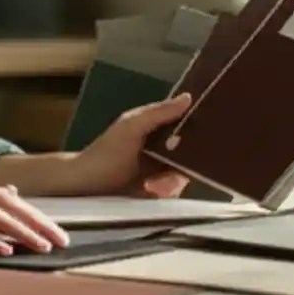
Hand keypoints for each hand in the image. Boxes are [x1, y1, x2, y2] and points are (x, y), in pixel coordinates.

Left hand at [71, 93, 192, 197]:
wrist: (83, 185)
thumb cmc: (106, 152)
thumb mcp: (132, 126)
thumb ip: (159, 112)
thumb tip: (189, 98)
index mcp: (156, 130)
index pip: (186, 126)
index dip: (199, 128)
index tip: (210, 131)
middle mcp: (161, 151)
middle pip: (190, 154)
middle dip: (192, 161)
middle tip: (180, 166)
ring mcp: (159, 175)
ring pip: (183, 176)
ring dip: (174, 180)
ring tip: (156, 182)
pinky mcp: (155, 197)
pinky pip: (172, 194)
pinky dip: (167, 193)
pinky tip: (152, 191)